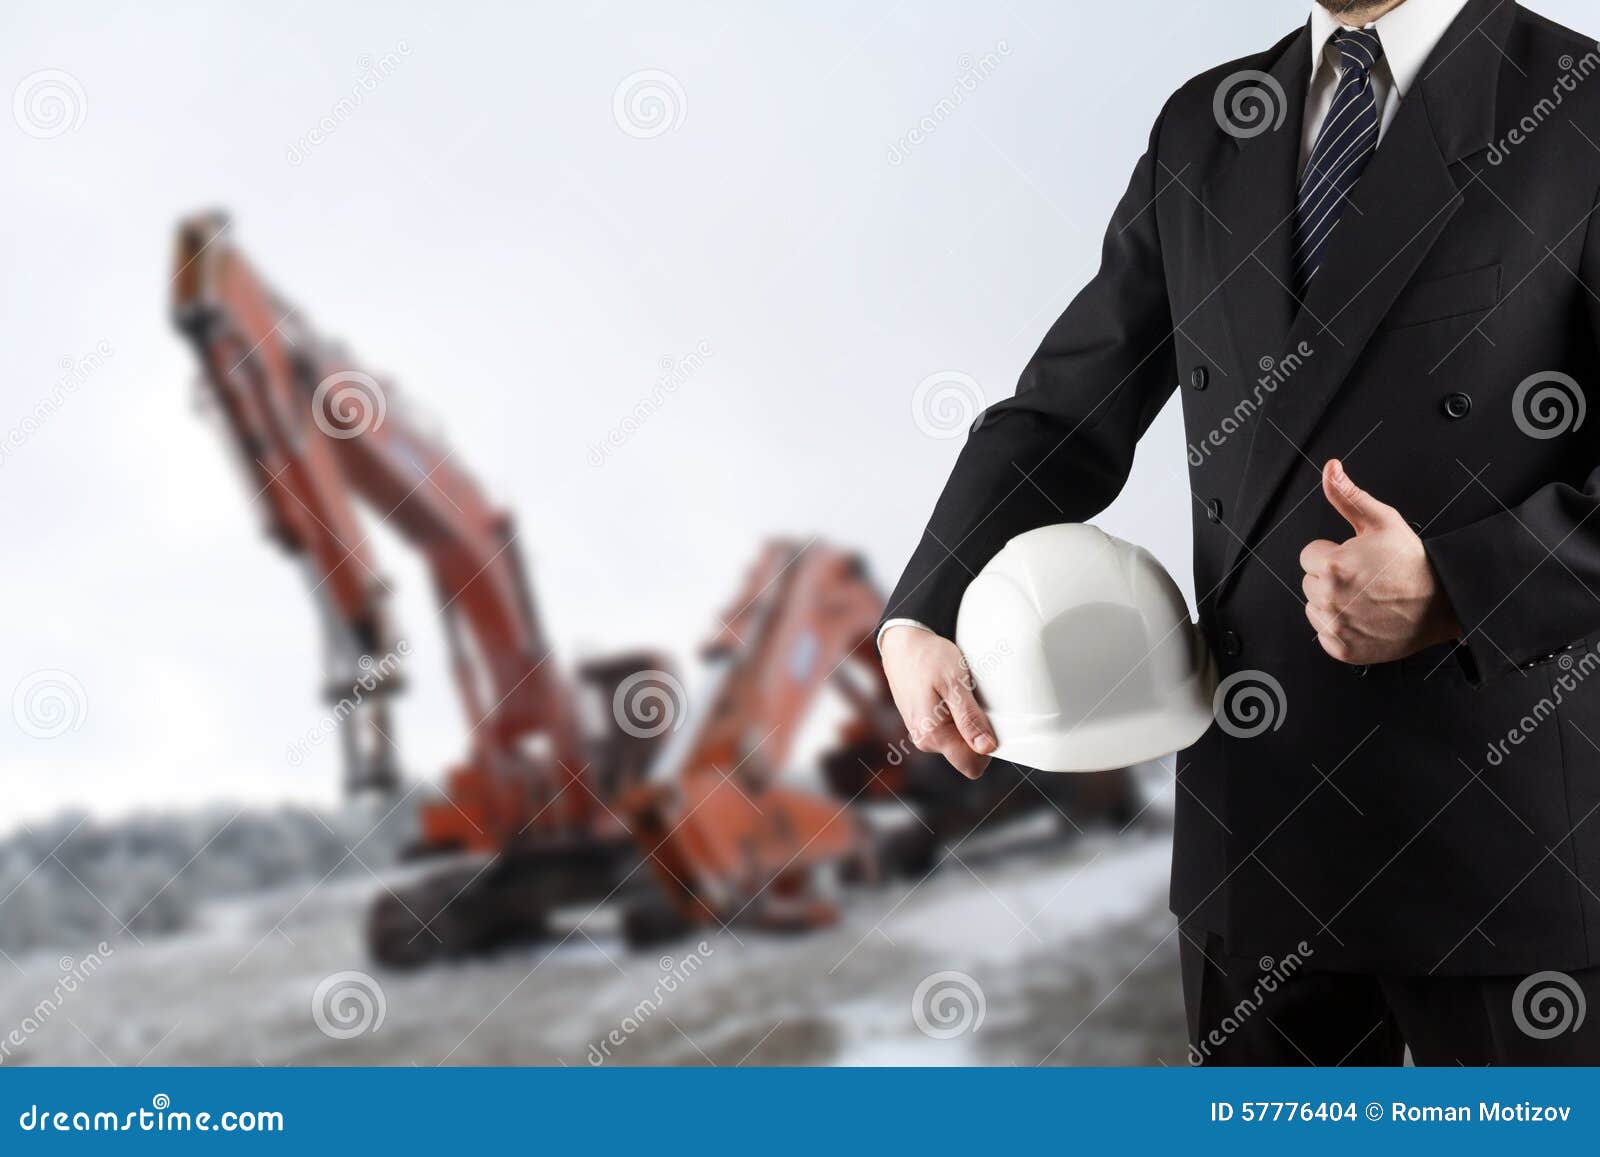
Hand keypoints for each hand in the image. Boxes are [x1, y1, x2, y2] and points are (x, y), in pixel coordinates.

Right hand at [880, 625, 993, 778]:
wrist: (902, 642)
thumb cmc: (929, 657)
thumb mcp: (955, 683)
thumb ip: (969, 718)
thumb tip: (986, 748)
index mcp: (933, 735)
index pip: (972, 765)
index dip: (987, 747)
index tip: (988, 719)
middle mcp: (925, 741)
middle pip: (966, 753)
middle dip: (976, 731)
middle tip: (973, 698)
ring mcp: (922, 733)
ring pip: (958, 741)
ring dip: (966, 721)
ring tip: (959, 693)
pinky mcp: (922, 724)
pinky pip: (948, 730)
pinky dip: (955, 715)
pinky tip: (950, 693)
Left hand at [1299, 459, 1461, 664]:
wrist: (1443, 602)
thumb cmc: (1412, 561)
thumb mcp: (1382, 521)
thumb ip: (1348, 496)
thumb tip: (1330, 468)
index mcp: (1331, 566)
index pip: (1308, 556)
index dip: (1332, 554)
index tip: (1356, 559)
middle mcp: (1328, 599)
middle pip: (1310, 583)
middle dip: (1331, 578)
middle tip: (1364, 578)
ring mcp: (1335, 627)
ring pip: (1314, 608)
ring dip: (1332, 603)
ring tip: (1366, 597)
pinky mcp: (1342, 650)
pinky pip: (1324, 634)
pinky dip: (1340, 628)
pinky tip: (1365, 618)